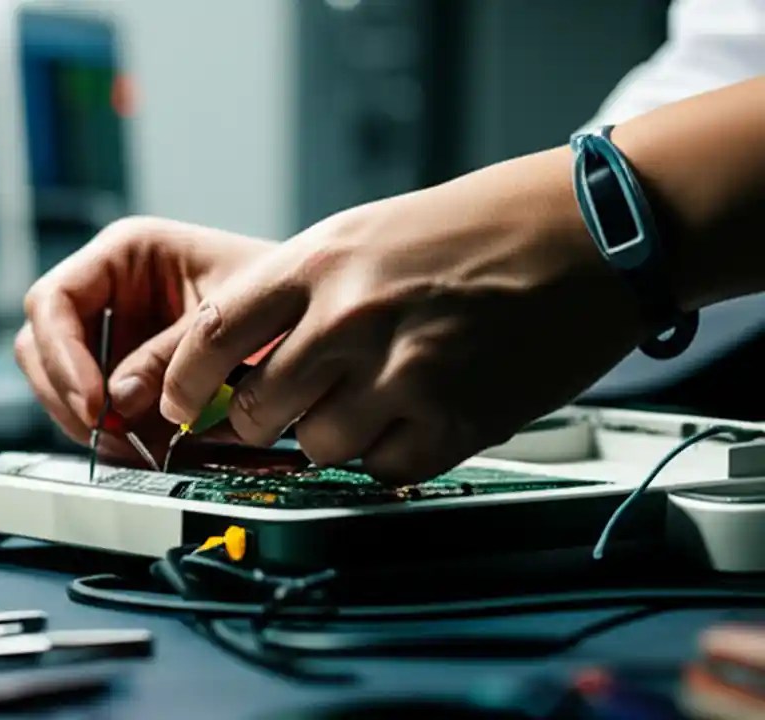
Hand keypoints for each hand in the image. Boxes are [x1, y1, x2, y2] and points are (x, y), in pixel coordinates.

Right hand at [16, 216, 276, 459]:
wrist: (315, 317)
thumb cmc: (283, 291)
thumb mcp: (226, 315)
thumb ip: (171, 354)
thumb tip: (119, 400)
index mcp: (125, 253)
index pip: (53, 300)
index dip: (62, 355)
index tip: (92, 403)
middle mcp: (109, 292)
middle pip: (42, 347)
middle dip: (68, 397)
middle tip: (111, 437)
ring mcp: (114, 336)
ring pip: (61, 385)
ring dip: (90, 424)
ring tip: (138, 449)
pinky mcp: (128, 376)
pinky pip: (99, 411)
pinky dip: (116, 436)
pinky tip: (148, 450)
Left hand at [159, 147, 649, 484]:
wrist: (587, 234)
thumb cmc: (472, 228)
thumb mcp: (364, 233)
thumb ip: (296, 292)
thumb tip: (234, 355)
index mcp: (320, 264)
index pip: (211, 335)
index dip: (183, 381)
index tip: (180, 403)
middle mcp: (351, 319)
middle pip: (257, 411)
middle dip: (260, 421)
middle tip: (283, 409)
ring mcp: (405, 373)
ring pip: (318, 448)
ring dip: (330, 437)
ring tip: (368, 400)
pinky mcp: (457, 420)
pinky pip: (385, 468)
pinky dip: (389, 454)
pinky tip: (414, 415)